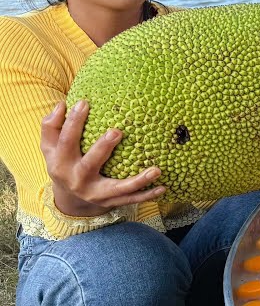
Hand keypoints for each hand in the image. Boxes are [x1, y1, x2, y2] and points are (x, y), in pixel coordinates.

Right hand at [40, 100, 165, 216]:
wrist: (69, 199)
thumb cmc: (63, 163)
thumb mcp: (50, 148)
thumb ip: (51, 126)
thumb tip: (61, 105)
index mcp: (61, 164)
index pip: (66, 141)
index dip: (73, 122)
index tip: (84, 103)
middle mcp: (77, 180)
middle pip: (89, 164)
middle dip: (102, 148)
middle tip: (116, 131)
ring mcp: (96, 193)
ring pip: (118, 188)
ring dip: (138, 180)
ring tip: (157, 170)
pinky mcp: (110, 202)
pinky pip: (131, 199)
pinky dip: (147, 195)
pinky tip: (163, 188)